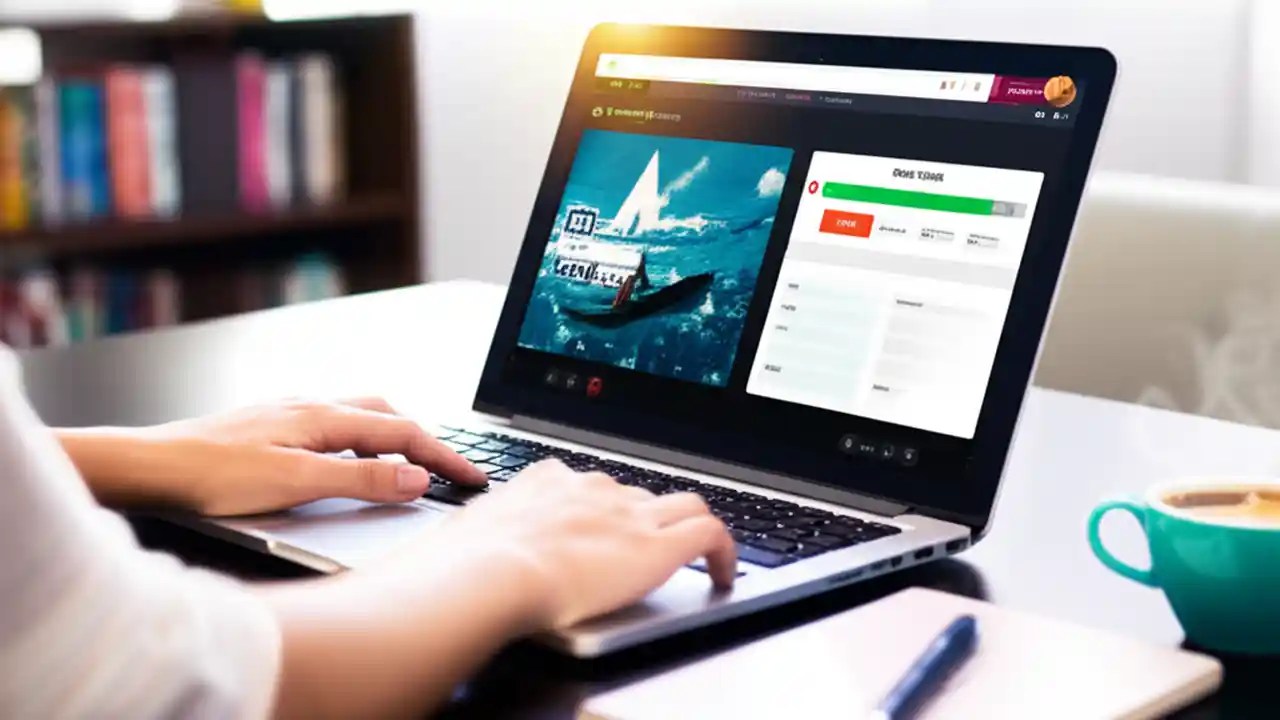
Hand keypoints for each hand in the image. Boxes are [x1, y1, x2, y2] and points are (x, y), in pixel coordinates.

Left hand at [60, 397, 486, 515]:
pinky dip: (361, 441)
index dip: (445, 457)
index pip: (404, 434)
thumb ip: (362, 481)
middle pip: (388, 415)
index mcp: (325, 417)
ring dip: (393, 438)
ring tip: (410, 465)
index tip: (474, 478)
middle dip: (425, 440)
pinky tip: (348, 461)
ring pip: (359, 418)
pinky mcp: (271, 427)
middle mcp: (311, 407)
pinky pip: (334, 426)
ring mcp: (289, 414)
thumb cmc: (213, 475)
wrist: (151, 467)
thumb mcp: (298, 484)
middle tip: (449, 470)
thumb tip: (416, 477)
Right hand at [420, 459, 737, 630]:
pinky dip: (726, 552)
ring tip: (692, 559)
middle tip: (646, 548)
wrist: (488, 573)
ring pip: (682, 502)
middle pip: (637, 493)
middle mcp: (592, 488)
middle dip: (645, 518)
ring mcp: (629, 514)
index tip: (601, 526)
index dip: (601, 507)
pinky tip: (725, 573)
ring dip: (686, 530)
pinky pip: (711, 534)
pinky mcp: (658, 545)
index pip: (587, 484)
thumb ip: (479, 537)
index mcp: (546, 482)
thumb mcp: (468, 536)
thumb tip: (460, 553)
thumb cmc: (464, 564)